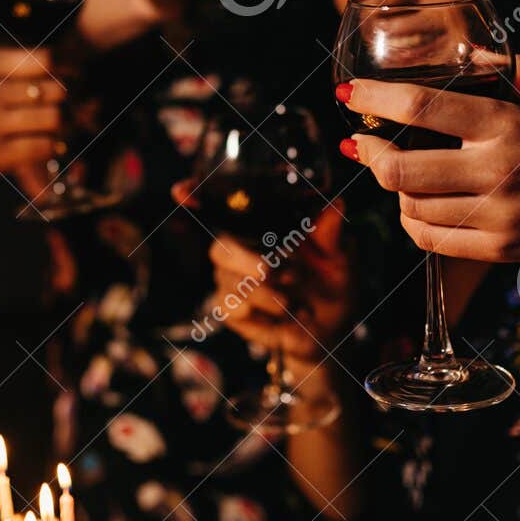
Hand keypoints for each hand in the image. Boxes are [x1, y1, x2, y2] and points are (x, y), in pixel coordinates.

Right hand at [0, 49, 63, 180]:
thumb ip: (18, 64)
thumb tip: (70, 70)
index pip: (46, 60)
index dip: (65, 71)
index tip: (70, 80)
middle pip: (56, 91)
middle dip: (67, 101)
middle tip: (67, 109)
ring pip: (53, 120)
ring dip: (62, 127)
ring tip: (55, 129)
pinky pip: (42, 147)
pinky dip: (51, 148)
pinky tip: (43, 146)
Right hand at [207, 205, 353, 362]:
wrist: (332, 331)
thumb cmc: (332, 284)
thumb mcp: (339, 257)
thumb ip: (331, 233)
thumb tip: (336, 203)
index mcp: (263, 227)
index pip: (222, 206)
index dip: (195, 193)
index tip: (180, 190)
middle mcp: (241, 248)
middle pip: (220, 246)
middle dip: (248, 261)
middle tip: (280, 274)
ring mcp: (231, 279)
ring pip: (228, 279)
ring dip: (267, 293)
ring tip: (295, 302)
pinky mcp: (230, 309)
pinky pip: (231, 305)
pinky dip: (262, 311)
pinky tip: (284, 315)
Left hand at [338, 55, 519, 272]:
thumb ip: (515, 72)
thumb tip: (471, 52)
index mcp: (509, 126)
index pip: (421, 107)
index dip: (374, 99)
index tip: (349, 92)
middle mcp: (496, 173)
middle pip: (400, 169)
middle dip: (369, 153)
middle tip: (362, 142)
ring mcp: (496, 217)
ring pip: (410, 207)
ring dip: (393, 188)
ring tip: (395, 170)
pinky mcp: (498, 250)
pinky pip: (431, 240)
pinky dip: (413, 222)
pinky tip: (418, 204)